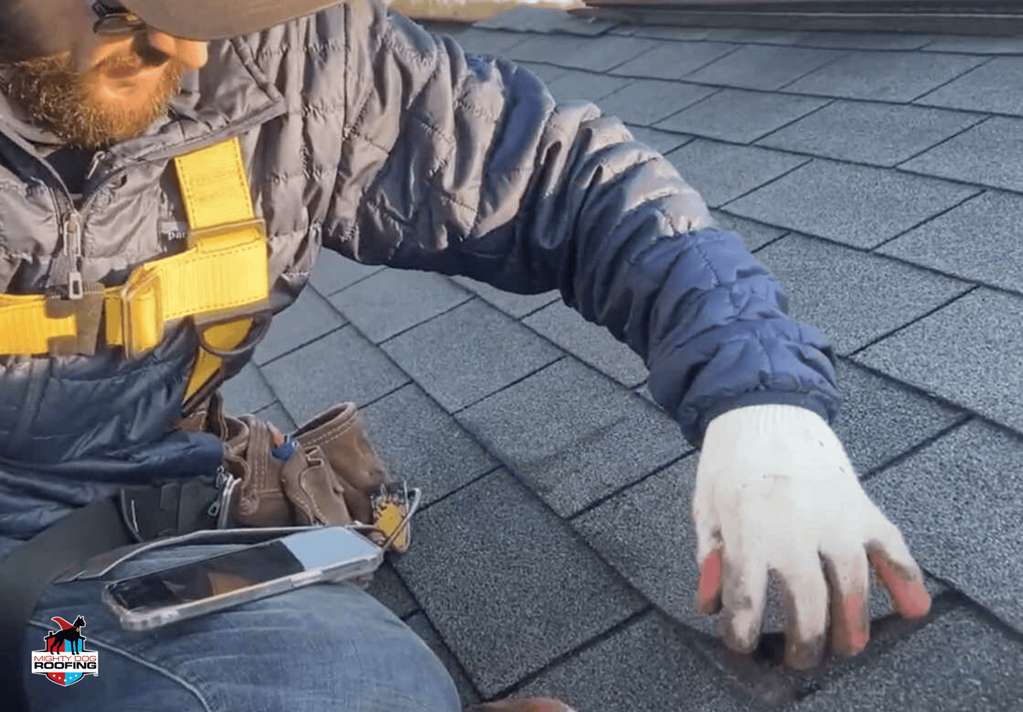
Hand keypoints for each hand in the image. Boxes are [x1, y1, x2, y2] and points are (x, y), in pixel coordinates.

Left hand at [692, 404, 930, 668]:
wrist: (766, 408)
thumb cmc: (729, 461)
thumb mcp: (706, 508)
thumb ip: (711, 558)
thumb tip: (711, 607)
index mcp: (750, 531)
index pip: (747, 600)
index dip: (742, 633)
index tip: (740, 645)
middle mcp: (797, 530)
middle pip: (809, 605)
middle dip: (805, 643)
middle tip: (799, 659)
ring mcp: (836, 519)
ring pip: (853, 588)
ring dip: (853, 626)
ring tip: (847, 647)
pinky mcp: (862, 506)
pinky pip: (892, 549)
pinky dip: (906, 580)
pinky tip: (912, 608)